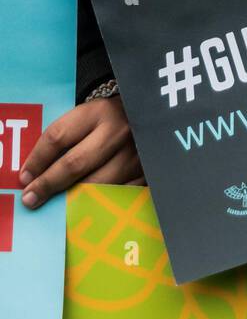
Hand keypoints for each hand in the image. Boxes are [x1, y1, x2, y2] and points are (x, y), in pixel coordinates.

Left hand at [19, 99, 143, 207]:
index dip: (37, 160)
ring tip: (57, 205)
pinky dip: (98, 203)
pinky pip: (115, 196)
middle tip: (31, 198)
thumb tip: (34, 173)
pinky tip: (86, 206)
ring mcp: (135, 154)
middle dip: (49, 184)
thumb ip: (64, 138)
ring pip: (95, 184)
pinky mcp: (146, 173)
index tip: (25, 178)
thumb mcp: (87, 117)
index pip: (58, 136)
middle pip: (75, 163)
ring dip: (71, 198)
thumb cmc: (108, 120)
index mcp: (99, 112)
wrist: (148, 118)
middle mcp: (118, 131)